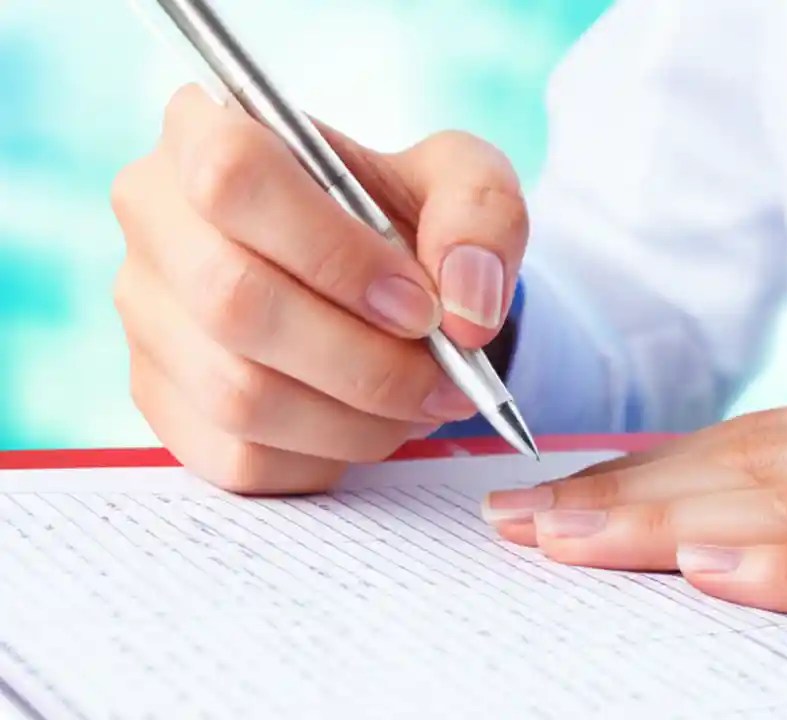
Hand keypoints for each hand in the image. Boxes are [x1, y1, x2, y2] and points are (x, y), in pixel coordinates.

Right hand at [112, 85, 528, 493]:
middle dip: (365, 360)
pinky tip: (370, 425)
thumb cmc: (408, 218)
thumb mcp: (466, 183)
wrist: (381, 283)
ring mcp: (145, 315)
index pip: (233, 177)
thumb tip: (466, 309)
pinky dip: (327, 456)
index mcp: (209, 131)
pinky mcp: (159, 399)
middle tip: (446, 376)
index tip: (421, 306)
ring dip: (357, 418)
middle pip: (234, 302)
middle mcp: (154, 218)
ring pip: (238, 394)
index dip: (336, 255)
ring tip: (421, 401)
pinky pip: (238, 457)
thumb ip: (481, 216)